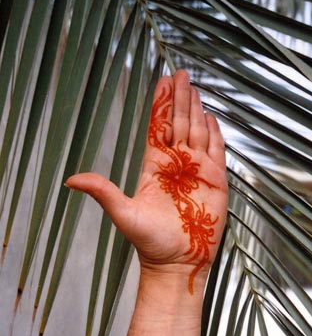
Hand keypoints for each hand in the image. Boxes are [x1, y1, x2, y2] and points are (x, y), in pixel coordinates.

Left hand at [66, 70, 227, 293]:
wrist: (177, 261)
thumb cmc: (151, 241)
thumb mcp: (123, 214)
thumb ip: (102, 191)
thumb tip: (71, 179)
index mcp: (154, 166)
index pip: (159, 127)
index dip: (161, 105)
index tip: (163, 82)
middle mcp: (176, 164)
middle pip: (179, 123)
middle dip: (181, 98)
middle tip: (182, 74)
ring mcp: (197, 171)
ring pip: (198, 132)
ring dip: (197, 110)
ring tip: (196, 89)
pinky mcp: (216, 182)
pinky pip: (216, 152)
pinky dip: (215, 134)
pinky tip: (213, 119)